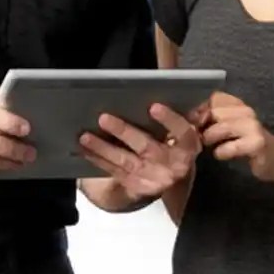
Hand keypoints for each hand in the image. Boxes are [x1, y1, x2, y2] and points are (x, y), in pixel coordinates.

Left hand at [79, 103, 203, 200]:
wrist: (166, 179)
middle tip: (103, 117)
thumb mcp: (178, 133)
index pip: (183, 132)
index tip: (153, 106)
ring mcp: (155, 179)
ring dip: (103, 147)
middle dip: (124, 132)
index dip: (169, 119)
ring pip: (126, 161)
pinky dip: (98, 159)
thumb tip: (169, 86)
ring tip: (85, 135)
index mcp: (188, 146)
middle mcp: (174, 165)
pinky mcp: (138, 187)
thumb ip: (176, 115)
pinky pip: (115, 171)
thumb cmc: (170, 144)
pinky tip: (85, 148)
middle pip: (147, 147)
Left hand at [200, 92, 273, 182]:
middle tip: (201, 138)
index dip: (201, 110)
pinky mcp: (257, 144)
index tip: (196, 123)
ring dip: (210, 138)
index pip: (215, 97)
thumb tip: (188, 119)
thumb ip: (212, 119)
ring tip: (211, 145)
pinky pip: (230, 146)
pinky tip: (222, 154)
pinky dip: (221, 152)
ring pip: (221, 127)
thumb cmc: (247, 143)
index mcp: (239, 104)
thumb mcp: (229, 127)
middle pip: (214, 111)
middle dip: (203, 126)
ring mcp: (253, 127)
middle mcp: (247, 111)